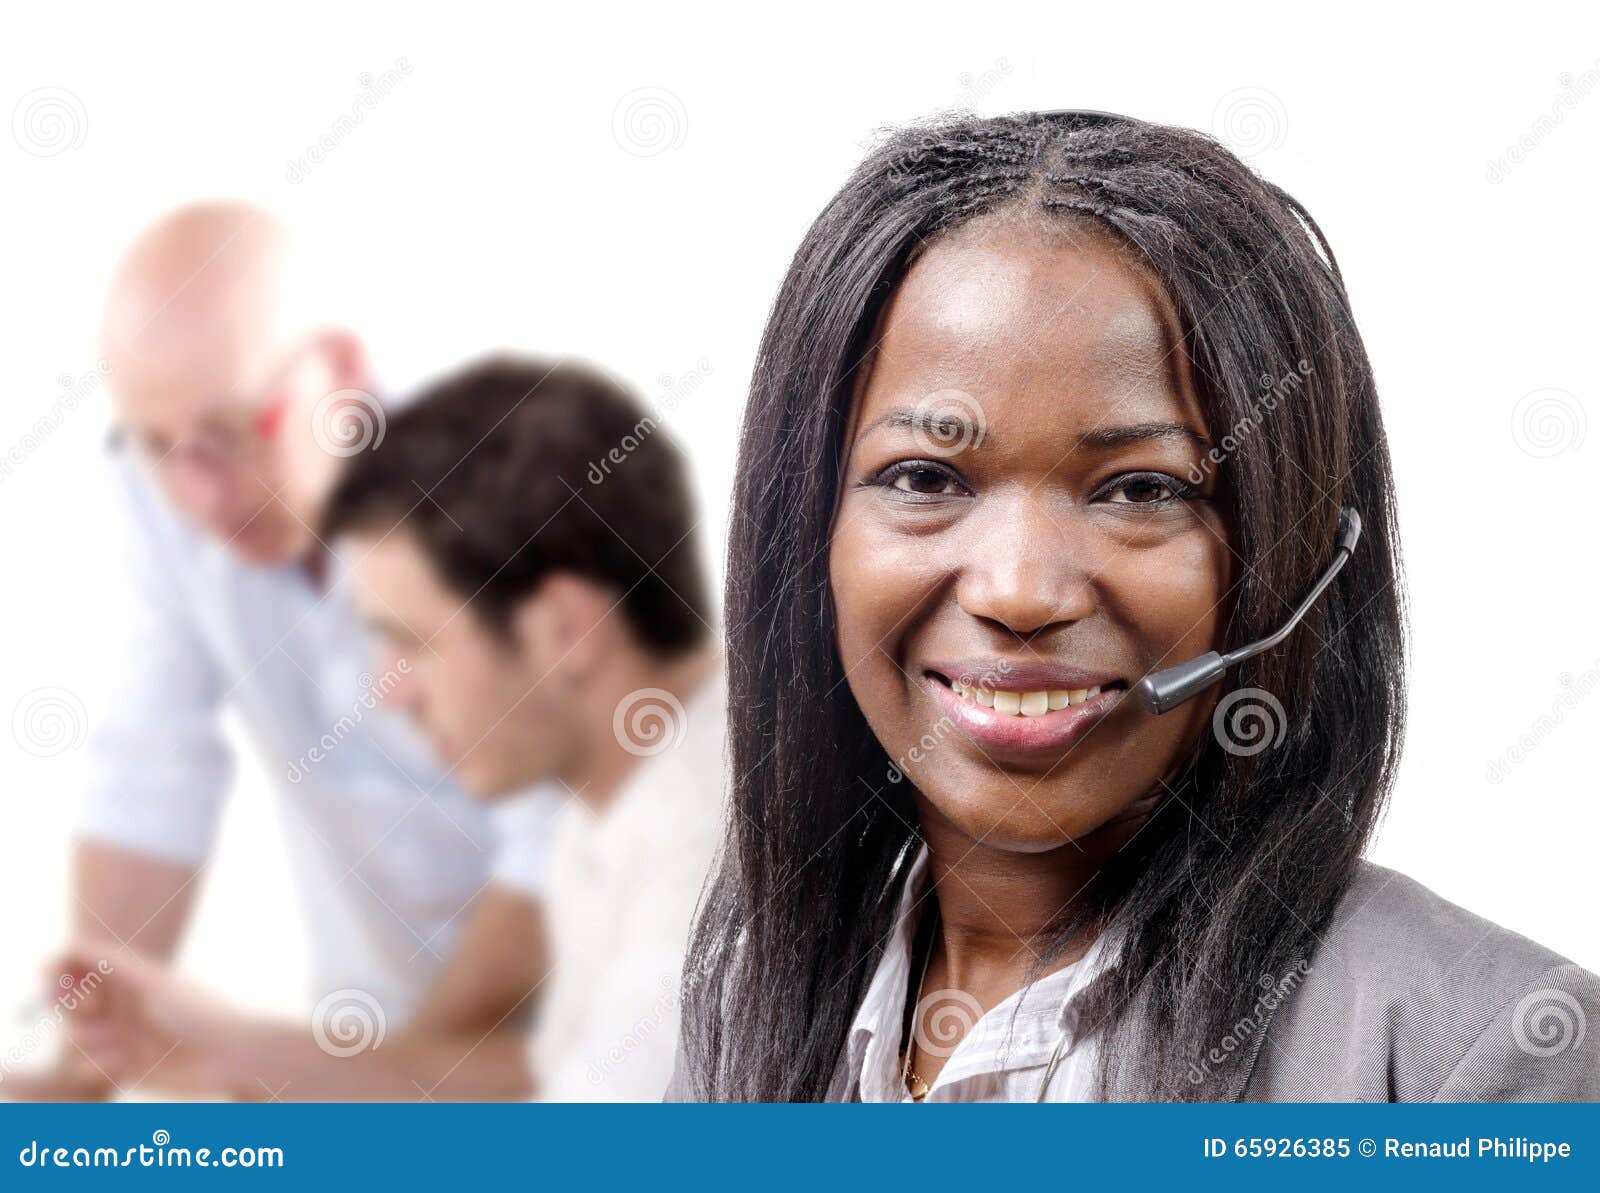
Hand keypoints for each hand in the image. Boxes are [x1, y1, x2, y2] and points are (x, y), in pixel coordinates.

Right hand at [51, 945, 254, 1098]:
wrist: (228, 1055)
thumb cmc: (198, 1011)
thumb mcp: (153, 981)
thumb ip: (112, 963)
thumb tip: (70, 945)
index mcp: (130, 978)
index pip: (80, 968)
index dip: (60, 970)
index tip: (52, 974)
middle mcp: (122, 1006)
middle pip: (70, 1003)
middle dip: (71, 1006)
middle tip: (91, 1009)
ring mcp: (121, 1037)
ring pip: (74, 1038)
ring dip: (88, 1041)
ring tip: (118, 1045)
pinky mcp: (123, 1069)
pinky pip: (86, 1067)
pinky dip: (98, 1065)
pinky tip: (125, 1064)